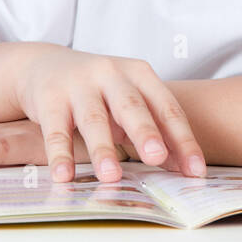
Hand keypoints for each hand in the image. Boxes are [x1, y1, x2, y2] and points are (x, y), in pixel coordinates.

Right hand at [13, 45, 205, 182]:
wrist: (46, 65)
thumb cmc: (100, 92)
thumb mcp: (129, 104)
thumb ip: (156, 130)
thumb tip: (185, 167)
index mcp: (140, 75)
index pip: (167, 108)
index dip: (183, 140)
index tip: (196, 171)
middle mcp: (111, 74)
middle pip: (132, 107)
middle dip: (146, 133)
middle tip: (157, 157)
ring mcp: (79, 85)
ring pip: (94, 120)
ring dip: (102, 149)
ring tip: (111, 176)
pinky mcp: (49, 99)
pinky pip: (56, 130)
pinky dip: (59, 154)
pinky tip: (64, 176)